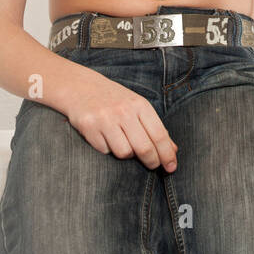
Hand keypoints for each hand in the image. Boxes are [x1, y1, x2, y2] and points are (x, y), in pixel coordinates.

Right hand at [64, 79, 178, 170]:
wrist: (80, 86)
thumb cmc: (114, 99)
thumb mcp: (137, 107)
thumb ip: (155, 128)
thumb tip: (173, 151)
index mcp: (140, 105)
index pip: (159, 135)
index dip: (167, 155)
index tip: (171, 168)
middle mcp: (124, 111)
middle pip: (144, 148)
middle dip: (152, 162)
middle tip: (153, 166)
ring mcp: (105, 119)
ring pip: (124, 153)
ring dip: (127, 154)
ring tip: (123, 143)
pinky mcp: (89, 127)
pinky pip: (105, 150)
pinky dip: (108, 149)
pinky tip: (105, 137)